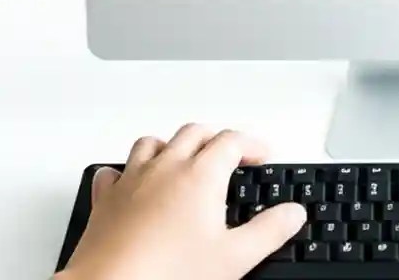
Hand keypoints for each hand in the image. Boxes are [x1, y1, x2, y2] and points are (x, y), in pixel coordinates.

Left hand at [57, 124, 305, 279]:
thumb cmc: (166, 273)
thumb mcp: (233, 258)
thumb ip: (269, 231)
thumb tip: (292, 214)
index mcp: (200, 174)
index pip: (232, 140)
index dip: (252, 144)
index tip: (261, 156)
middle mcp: (165, 167)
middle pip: (195, 132)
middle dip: (216, 138)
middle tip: (231, 153)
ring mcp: (132, 179)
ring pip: (153, 142)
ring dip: (173, 145)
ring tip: (184, 158)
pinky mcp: (106, 198)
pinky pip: (114, 171)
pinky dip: (127, 170)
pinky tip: (131, 182)